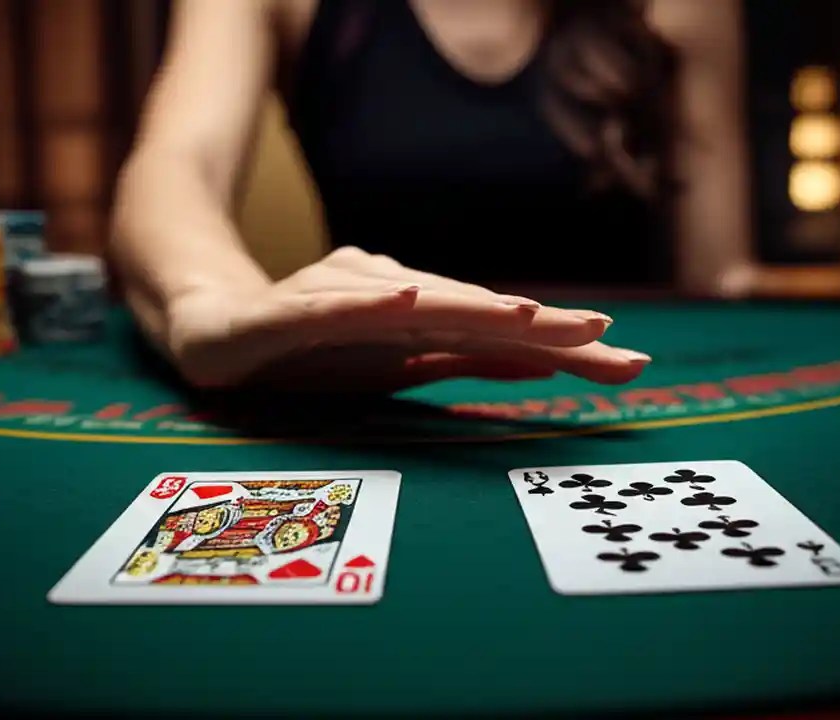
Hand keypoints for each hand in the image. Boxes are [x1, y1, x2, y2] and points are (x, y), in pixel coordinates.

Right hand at [159, 247, 650, 392]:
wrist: (210, 326)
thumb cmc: (314, 350)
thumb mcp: (401, 366)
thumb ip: (466, 362)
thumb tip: (545, 364)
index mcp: (422, 316)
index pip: (503, 333)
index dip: (564, 346)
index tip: (629, 363)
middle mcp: (392, 295)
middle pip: (476, 312)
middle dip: (543, 328)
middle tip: (605, 340)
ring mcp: (340, 295)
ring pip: (415, 302)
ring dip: (471, 308)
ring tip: (528, 319)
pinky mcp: (286, 310)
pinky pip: (331, 307)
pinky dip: (367, 306)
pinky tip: (404, 302)